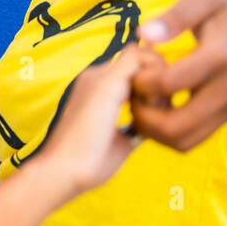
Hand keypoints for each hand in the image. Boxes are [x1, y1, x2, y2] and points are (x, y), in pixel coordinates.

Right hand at [40, 44, 146, 194]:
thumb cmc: (87, 164)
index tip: (159, 110)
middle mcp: (95, 76)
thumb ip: (134, 126)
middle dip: (160, 78)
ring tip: (159, 109)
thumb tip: (150, 126)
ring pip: (141, 53)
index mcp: (96, 89)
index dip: (152, 82)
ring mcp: (99, 76)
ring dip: (159, 77)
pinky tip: (153, 105)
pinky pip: (140, 57)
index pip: (132, 68)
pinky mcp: (106, 82)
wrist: (62, 172)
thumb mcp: (119, 140)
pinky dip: (155, 76)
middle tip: (164, 109)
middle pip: (139, 57)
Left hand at [130, 0, 226, 151]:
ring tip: (144, 101)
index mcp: (220, 58)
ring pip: (181, 141)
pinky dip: (167, 133)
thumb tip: (143, 34)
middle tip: (133, 92)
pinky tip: (159, 107)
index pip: (168, 84)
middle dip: (142, 114)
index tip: (136, 65)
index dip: (141, 79)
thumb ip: (174, 17)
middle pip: (173, 126)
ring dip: (153, 129)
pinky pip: (191, 140)